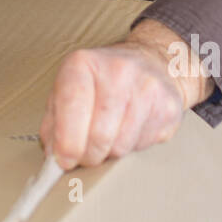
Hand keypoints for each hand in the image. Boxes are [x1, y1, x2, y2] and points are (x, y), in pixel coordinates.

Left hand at [39, 21, 203, 169]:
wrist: (152, 62)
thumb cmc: (102, 81)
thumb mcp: (68, 89)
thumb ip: (54, 122)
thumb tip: (53, 156)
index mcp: (83, 63)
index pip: (72, 105)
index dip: (67, 141)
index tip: (64, 160)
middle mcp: (117, 70)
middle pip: (98, 135)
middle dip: (88, 156)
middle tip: (85, 155)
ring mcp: (146, 87)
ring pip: (120, 145)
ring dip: (109, 153)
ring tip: (108, 137)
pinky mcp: (168, 106)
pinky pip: (142, 145)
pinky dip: (131, 148)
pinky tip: (129, 130)